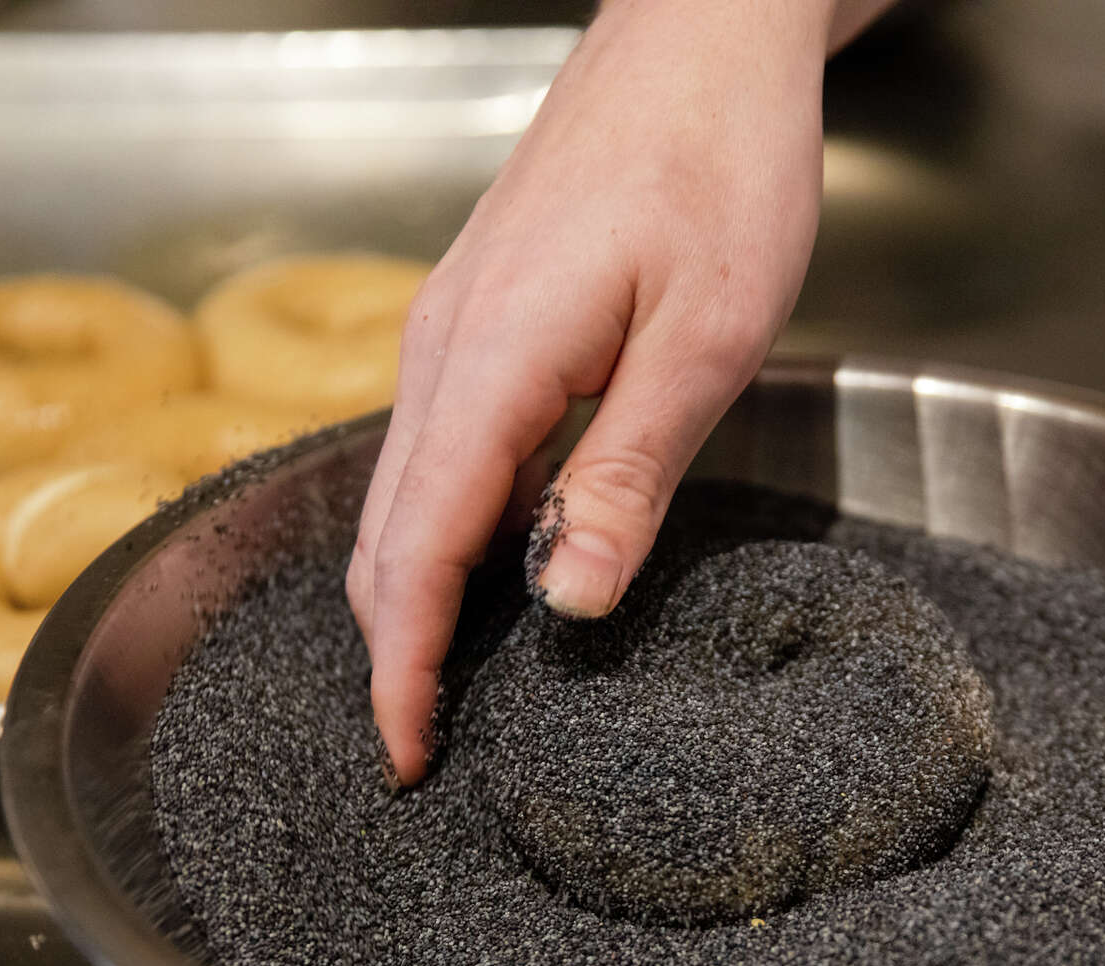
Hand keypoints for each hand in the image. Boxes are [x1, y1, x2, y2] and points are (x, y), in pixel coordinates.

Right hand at [345, 0, 833, 784]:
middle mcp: (444, 349)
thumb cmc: (719, 164)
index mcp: (493, 359)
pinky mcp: (481, 320)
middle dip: (394, 650)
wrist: (699, 37)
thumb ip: (627, 473)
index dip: (406, 664)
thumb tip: (566, 602)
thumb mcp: (704, 335)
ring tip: (448, 685)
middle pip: (386, 533)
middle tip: (426, 748)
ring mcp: (452, 329)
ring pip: (401, 494)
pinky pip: (434, 450)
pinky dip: (441, 532)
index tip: (408, 755)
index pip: (420, 548)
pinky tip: (487, 569)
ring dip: (413, 596)